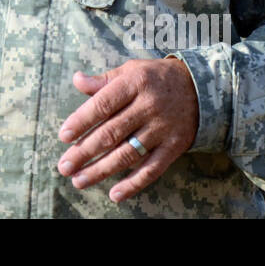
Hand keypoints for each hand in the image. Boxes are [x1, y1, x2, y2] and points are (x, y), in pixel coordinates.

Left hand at [57, 61, 198, 203]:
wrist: (201, 87)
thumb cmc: (156, 78)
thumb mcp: (131, 70)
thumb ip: (103, 80)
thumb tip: (76, 80)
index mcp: (135, 83)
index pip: (103, 104)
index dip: (82, 120)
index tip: (63, 136)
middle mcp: (148, 106)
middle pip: (112, 133)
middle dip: (85, 151)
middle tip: (64, 166)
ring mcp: (162, 128)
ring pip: (128, 154)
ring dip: (101, 170)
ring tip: (79, 180)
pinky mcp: (174, 147)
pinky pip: (152, 169)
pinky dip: (134, 184)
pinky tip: (115, 194)